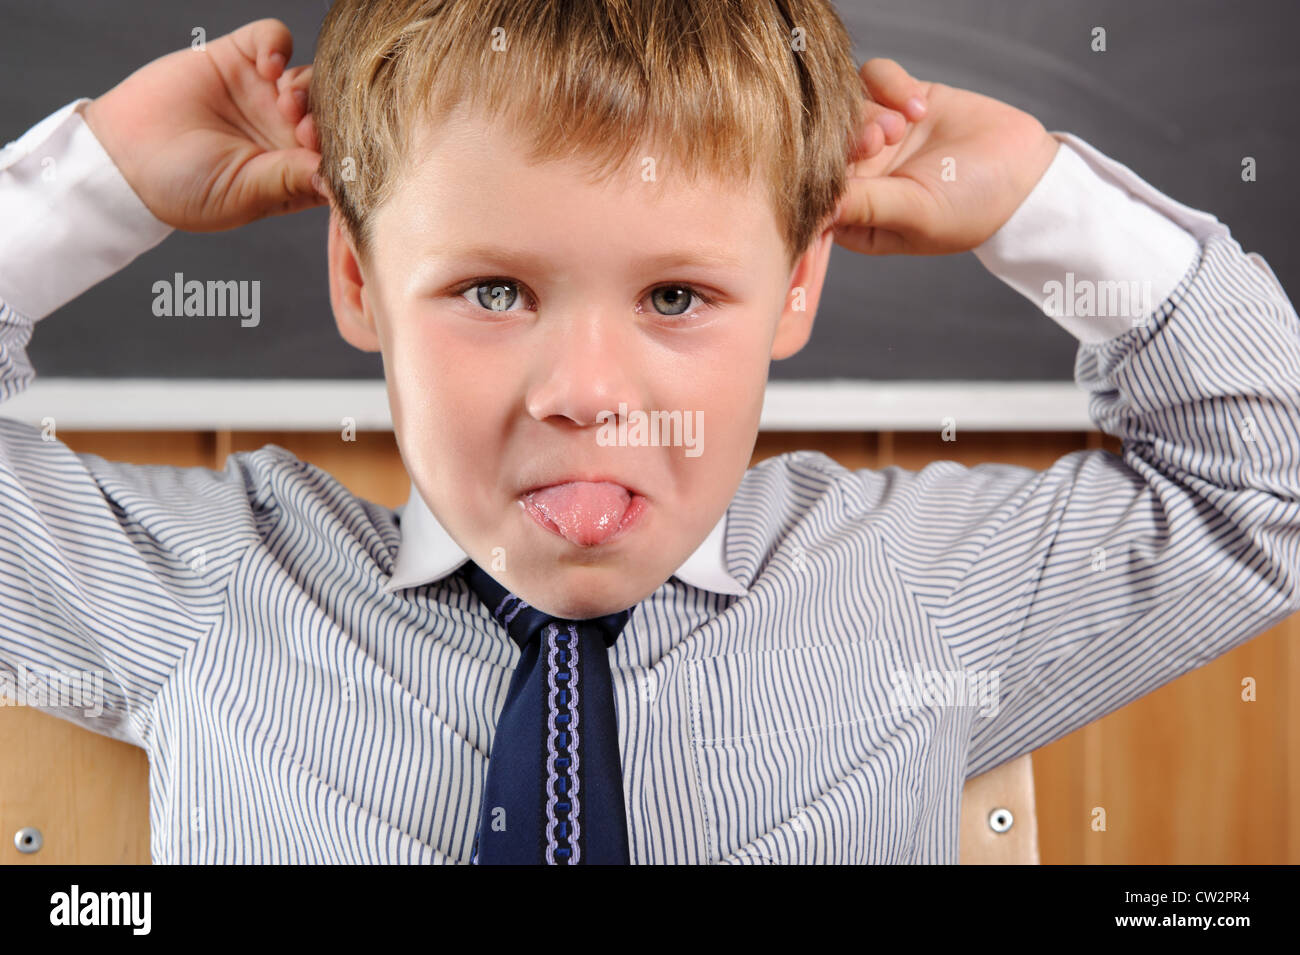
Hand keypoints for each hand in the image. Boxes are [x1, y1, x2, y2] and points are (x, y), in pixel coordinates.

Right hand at [81, 18, 324, 231]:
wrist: (122, 157)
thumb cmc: (183, 189)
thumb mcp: (243, 194)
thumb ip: (289, 179)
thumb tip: (337, 177)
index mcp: (294, 171)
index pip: (340, 157)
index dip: (344, 154)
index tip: (329, 159)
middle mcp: (286, 132)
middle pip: (334, 114)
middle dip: (331, 120)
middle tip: (305, 131)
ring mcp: (264, 93)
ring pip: (311, 77)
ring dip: (308, 87)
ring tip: (284, 104)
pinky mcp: (237, 58)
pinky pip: (274, 38)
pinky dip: (278, 44)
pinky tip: (268, 66)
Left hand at [832, 59, 1059, 255]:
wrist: (1026, 172)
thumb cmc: (973, 208)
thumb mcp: (917, 214)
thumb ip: (866, 205)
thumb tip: (815, 208)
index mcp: (855, 217)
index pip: (813, 193)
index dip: (816, 175)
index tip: (842, 168)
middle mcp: (860, 176)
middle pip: (822, 144)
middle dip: (846, 138)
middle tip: (879, 141)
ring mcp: (877, 135)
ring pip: (844, 107)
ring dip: (867, 110)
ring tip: (902, 126)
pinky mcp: (899, 99)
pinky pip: (873, 77)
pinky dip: (891, 85)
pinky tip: (920, 106)